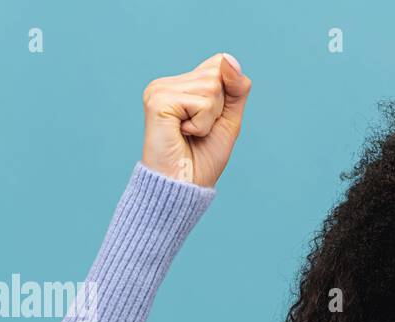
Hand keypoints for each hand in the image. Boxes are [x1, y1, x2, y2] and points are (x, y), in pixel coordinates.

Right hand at [141, 52, 251, 187]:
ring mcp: (159, 89)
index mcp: (180, 85)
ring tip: (190, 134)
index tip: (210, 119)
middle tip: (199, 131)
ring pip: (212, 88)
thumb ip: (236, 88)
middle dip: (219, 109)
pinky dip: (202, 125)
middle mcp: (166, 83)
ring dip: (210, 119)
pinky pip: (202, 103)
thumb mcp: (228, 119)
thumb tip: (230, 59)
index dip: (228, 92)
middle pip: (217, 75)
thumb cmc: (203, 159)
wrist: (182, 188)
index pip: (219, 64)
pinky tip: (183, 135)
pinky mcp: (158, 101)